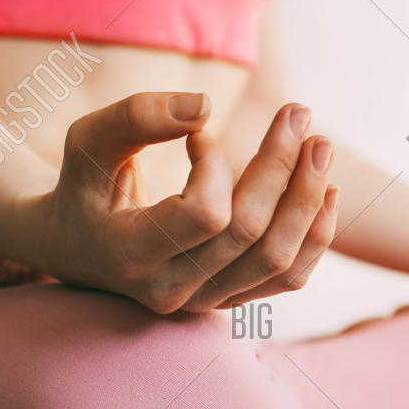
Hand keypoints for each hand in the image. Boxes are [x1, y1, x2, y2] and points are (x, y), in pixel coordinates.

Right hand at [34, 92, 338, 313]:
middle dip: (282, 167)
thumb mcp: (89, 140)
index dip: (215, 163)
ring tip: (321, 145)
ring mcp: (204, 302)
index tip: (199, 133)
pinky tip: (329, 192)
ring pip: (278, 260)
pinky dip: (315, 236)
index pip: (204, 214)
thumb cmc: (85, 184)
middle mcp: (170, 290)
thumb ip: (137, 116)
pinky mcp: (229, 299)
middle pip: (250, 233)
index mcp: (130, 255)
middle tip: (299, 112)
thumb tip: (205, 106)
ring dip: (308, 199)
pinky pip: (288, 277)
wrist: (79, 245)